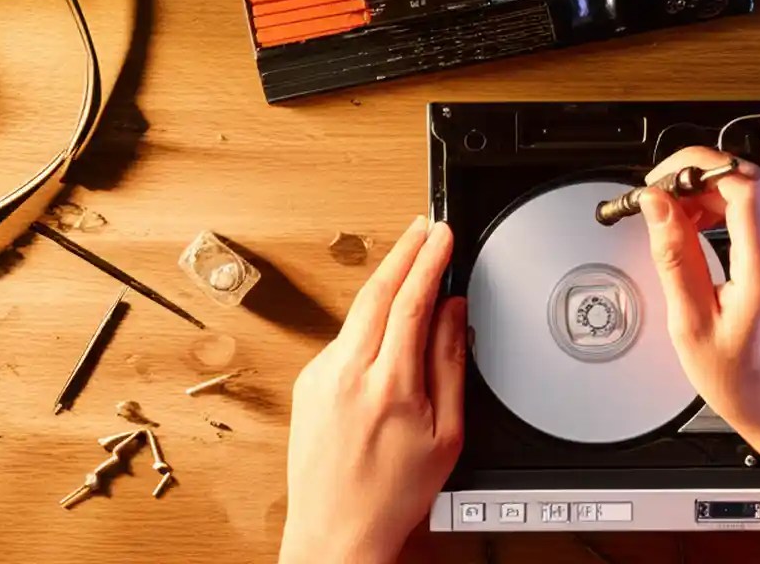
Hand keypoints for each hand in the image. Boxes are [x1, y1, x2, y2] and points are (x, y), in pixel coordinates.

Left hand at [280, 217, 466, 563]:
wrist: (335, 532)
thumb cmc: (393, 495)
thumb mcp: (446, 436)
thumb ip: (450, 366)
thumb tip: (452, 314)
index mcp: (388, 388)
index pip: (410, 303)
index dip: (429, 261)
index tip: (443, 235)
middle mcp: (346, 375)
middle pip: (376, 292)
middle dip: (404, 251)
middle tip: (425, 226)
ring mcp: (320, 377)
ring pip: (358, 311)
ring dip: (386, 280)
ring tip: (413, 259)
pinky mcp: (307, 384)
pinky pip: (345, 337)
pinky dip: (369, 317)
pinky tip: (386, 317)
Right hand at [638, 147, 759, 442]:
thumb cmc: (750, 382)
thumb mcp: (693, 325)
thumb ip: (674, 257)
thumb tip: (658, 206)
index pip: (743, 183)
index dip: (698, 167)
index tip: (664, 178)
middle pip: (751, 180)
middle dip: (700, 179)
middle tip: (665, 202)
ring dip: (717, 195)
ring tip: (683, 222)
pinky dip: (737, 212)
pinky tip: (712, 234)